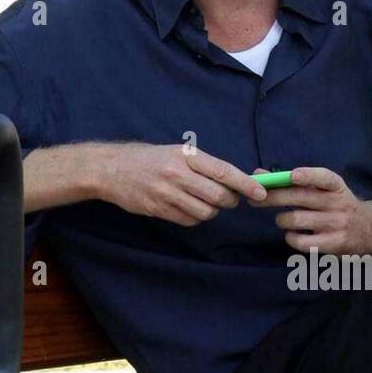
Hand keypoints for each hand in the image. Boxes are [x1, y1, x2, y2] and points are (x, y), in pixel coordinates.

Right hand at [93, 142, 267, 226]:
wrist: (110, 169)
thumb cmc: (148, 159)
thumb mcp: (176, 153)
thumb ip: (203, 166)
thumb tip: (234, 182)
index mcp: (186, 156)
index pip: (224, 171)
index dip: (245, 184)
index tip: (261, 192)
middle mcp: (177, 174)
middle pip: (218, 196)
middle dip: (230, 201)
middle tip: (229, 198)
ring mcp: (167, 193)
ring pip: (206, 212)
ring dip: (211, 211)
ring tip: (202, 200)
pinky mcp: (158, 209)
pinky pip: (189, 220)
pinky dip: (194, 217)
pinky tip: (186, 207)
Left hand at [253, 166, 371, 254]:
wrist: (371, 230)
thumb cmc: (339, 207)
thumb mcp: (328, 191)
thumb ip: (296, 183)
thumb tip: (259, 175)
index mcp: (337, 187)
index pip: (324, 177)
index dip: (308, 175)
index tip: (292, 175)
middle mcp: (338, 204)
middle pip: (301, 198)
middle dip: (273, 197)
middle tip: (255, 199)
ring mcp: (336, 225)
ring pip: (297, 220)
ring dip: (282, 220)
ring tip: (282, 220)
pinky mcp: (334, 244)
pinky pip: (302, 242)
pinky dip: (291, 238)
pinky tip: (293, 235)